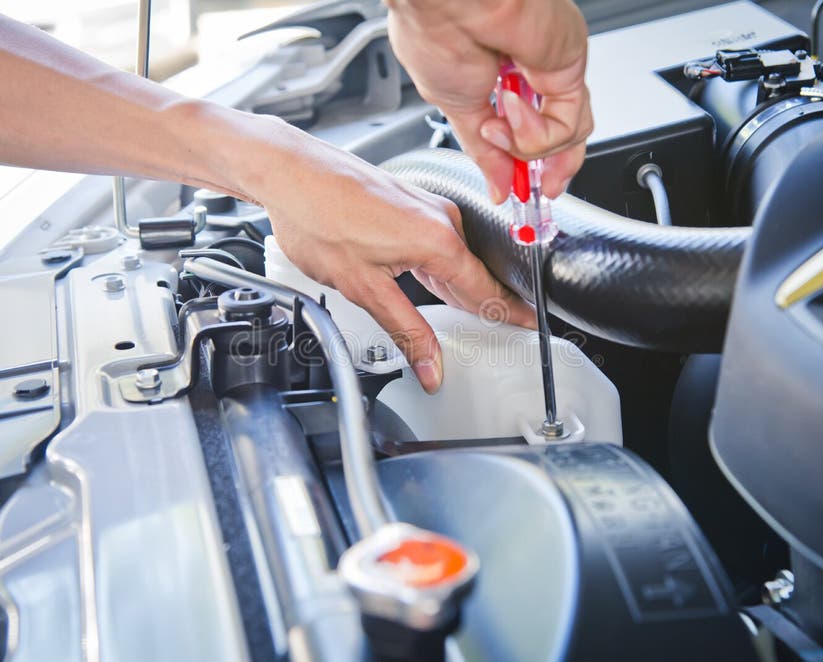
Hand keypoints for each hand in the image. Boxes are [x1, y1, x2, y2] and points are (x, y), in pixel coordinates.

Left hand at [247, 120, 535, 392]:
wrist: (289, 171)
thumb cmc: (318, 216)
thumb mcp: (363, 287)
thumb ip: (404, 330)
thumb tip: (430, 366)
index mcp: (439, 239)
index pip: (486, 290)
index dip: (511, 314)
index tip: (533, 327)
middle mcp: (441, 218)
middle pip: (475, 275)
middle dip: (488, 306)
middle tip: (506, 333)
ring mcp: (426, 207)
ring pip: (456, 259)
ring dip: (461, 288)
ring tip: (472, 318)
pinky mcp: (410, 203)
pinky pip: (440, 243)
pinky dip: (442, 268)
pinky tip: (435, 284)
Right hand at [386, 0, 592, 202]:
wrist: (446, 2)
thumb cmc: (434, 31)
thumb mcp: (455, 109)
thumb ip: (483, 152)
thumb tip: (496, 188)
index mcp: (496, 73)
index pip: (527, 126)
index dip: (524, 161)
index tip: (515, 189)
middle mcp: (529, 68)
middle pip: (560, 132)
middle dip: (551, 168)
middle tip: (539, 191)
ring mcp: (551, 67)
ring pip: (568, 134)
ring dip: (527, 147)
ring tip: (496, 128)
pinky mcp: (569, 67)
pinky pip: (565, 125)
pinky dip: (536, 133)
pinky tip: (508, 108)